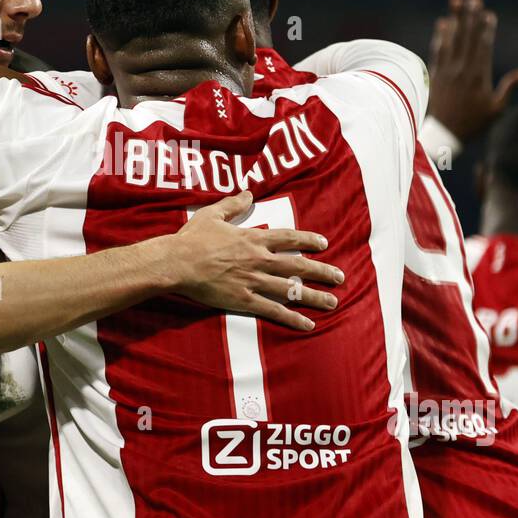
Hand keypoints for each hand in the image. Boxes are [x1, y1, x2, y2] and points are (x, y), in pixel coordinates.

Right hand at [170, 190, 343, 330]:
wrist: (177, 263)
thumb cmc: (192, 238)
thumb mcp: (213, 215)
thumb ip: (233, 204)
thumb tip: (248, 193)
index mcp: (253, 238)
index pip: (289, 238)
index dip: (308, 240)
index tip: (324, 243)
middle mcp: (259, 259)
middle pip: (298, 265)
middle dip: (322, 271)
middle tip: (340, 277)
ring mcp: (253, 281)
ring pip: (291, 289)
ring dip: (314, 296)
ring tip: (333, 302)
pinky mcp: (244, 300)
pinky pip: (273, 311)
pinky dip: (292, 318)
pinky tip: (308, 324)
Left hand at [427, 0, 517, 141]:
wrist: (441, 136)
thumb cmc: (471, 124)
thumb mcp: (495, 110)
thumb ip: (509, 88)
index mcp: (479, 77)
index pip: (483, 46)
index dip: (486, 29)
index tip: (489, 13)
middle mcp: (461, 70)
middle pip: (467, 37)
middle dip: (471, 16)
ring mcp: (446, 70)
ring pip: (451, 39)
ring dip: (455, 19)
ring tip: (456, 1)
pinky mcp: (434, 74)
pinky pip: (438, 50)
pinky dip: (441, 36)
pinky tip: (443, 23)